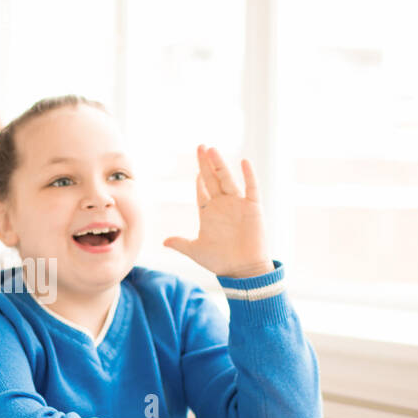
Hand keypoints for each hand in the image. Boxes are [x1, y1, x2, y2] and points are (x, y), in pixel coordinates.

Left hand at [163, 147, 272, 277]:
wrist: (243, 271)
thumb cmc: (220, 262)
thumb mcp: (196, 250)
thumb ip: (180, 243)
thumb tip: (164, 241)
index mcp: (209, 213)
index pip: (202, 191)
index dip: (199, 180)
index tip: (195, 170)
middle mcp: (223, 206)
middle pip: (212, 179)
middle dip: (205, 164)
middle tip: (200, 146)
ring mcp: (238, 205)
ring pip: (227, 179)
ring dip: (220, 164)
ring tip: (212, 150)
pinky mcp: (253, 208)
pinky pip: (251, 188)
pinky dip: (249, 175)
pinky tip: (244, 162)